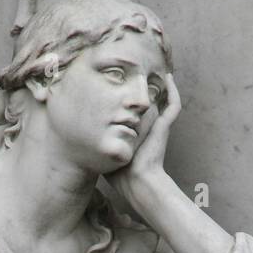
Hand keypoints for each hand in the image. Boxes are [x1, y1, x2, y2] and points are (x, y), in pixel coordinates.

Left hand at [104, 73, 181, 217]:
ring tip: (156, 71)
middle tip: (140, 73)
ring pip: (164, 101)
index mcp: (135, 134)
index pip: (135, 114)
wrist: (136, 181)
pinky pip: (173, 104)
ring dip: (162, 87)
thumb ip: (97, 142)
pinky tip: (169, 77)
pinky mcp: (165, 126)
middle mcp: (148, 128)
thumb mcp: (104, 153)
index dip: (132, 103)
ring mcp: (158, 126)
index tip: (122, 89)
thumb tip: (78, 134)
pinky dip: (173, 91)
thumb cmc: (119, 174)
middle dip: (147, 90)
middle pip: (150, 104)